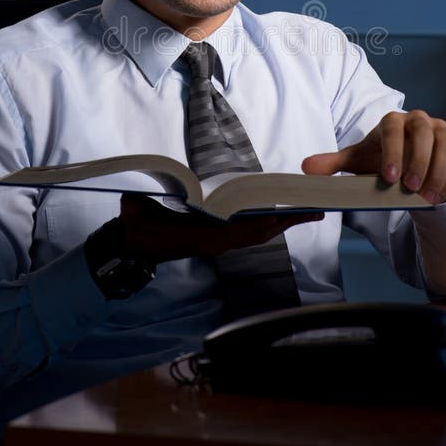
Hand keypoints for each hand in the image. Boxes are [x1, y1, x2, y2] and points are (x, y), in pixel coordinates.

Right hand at [119, 193, 323, 263]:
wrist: (131, 243)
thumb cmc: (136, 225)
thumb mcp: (137, 213)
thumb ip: (141, 208)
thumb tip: (138, 201)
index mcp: (201, 238)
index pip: (241, 231)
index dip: (268, 222)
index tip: (292, 213)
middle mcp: (214, 243)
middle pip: (259, 234)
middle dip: (287, 223)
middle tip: (315, 210)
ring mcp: (216, 243)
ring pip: (256, 235)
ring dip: (281, 224)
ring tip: (305, 212)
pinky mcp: (216, 240)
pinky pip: (247, 234)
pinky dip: (266, 225)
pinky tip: (277, 215)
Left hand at [301, 110, 445, 203]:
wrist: (413, 165)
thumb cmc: (384, 160)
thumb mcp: (359, 163)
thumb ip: (333, 164)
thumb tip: (305, 168)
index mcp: (392, 121)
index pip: (392, 128)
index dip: (392, 151)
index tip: (389, 179)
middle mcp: (418, 119)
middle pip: (423, 131)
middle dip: (418, 161)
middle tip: (410, 189)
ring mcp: (441, 128)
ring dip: (438, 170)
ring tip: (427, 197)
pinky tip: (441, 192)